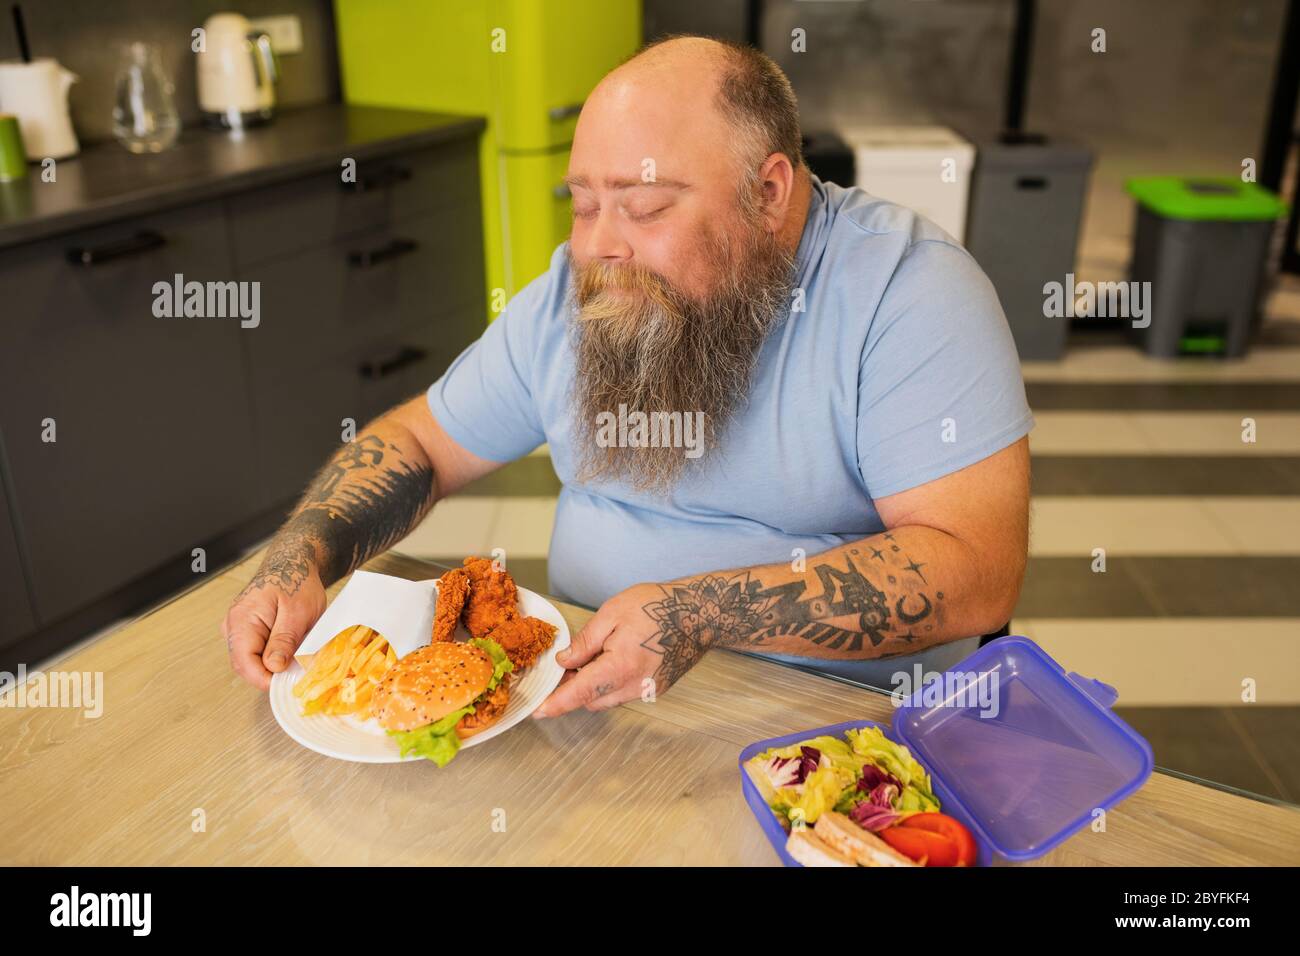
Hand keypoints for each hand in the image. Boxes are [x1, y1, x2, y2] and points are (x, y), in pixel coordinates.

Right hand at [222, 561, 327, 690]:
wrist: (294, 563)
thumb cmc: (296, 581)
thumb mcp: (298, 612)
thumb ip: (284, 640)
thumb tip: (273, 668)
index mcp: (242, 620)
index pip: (244, 663)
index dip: (265, 679)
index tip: (287, 685)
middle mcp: (233, 626)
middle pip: (247, 665)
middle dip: (272, 673)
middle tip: (298, 671)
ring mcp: (238, 629)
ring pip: (253, 661)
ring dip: (275, 664)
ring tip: (297, 653)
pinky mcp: (248, 631)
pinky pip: (258, 652)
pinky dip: (275, 655)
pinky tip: (291, 647)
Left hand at [533, 581, 708, 717]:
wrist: (702, 613)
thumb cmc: (659, 607)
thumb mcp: (614, 612)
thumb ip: (586, 640)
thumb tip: (564, 660)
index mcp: (620, 667)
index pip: (579, 693)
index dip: (556, 704)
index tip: (538, 711)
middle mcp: (635, 686)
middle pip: (592, 701)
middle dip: (576, 689)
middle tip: (567, 666)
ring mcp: (649, 690)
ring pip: (609, 699)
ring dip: (596, 686)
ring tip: (595, 658)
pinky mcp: (658, 689)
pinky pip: (625, 693)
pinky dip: (614, 683)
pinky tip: (617, 659)